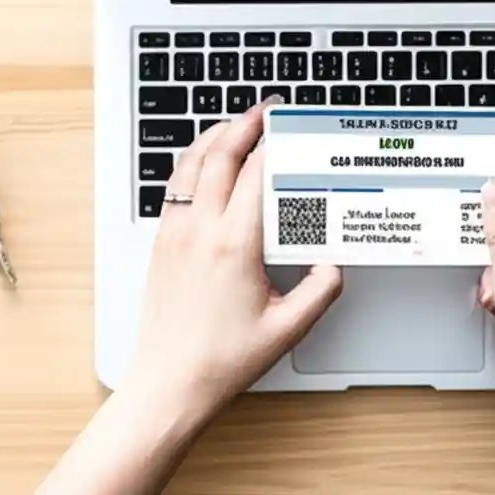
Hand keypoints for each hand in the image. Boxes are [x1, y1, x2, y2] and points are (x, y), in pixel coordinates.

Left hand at [126, 97, 342, 412]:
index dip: (275, 143)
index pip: (257, 174)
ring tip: (236, 124)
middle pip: (220, 154)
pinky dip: (193, 161)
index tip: (289, 127)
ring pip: (190, 163)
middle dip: (245, 125)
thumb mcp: (288, 329)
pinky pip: (175, 185)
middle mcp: (200, 230)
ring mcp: (175, 233)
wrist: (170, 383)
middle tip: (266, 111)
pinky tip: (205, 161)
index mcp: (235, 244)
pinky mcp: (161, 243)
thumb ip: (321, 290)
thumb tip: (334, 262)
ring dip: (214, 136)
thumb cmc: (222, 361)